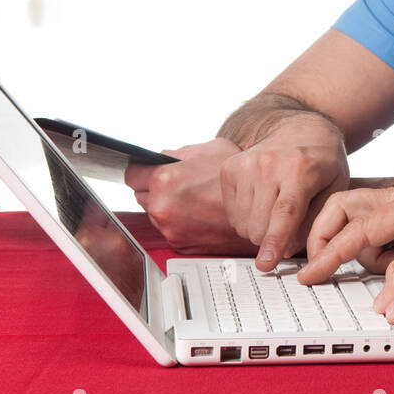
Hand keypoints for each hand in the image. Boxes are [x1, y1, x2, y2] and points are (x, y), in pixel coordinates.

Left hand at [124, 138, 253, 254]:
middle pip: (140, 195)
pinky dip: (178, 222)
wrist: (263, 209)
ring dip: (165, 206)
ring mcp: (171, 229)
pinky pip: (169, 229)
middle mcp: (163, 207)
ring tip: (191, 198)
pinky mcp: (180, 244)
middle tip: (176, 183)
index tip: (146, 170)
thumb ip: (179, 153)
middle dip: (153, 188)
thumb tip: (163, 157)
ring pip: (153, 214)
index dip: (141, 170)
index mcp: (165, 180)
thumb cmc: (241, 180)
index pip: (131, 174)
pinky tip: (197, 212)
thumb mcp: (210, 149)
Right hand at [220, 115, 350, 270]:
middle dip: (274, 239)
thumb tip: (289, 250)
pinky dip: (247, 218)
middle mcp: (268, 165)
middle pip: (261, 226)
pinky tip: (262, 201)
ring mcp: (245, 165)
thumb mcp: (336, 188)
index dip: (275, 241)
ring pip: (244, 224)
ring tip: (276, 209)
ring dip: (260, 229)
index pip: (285, 213)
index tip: (266, 263)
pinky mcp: (229, 168)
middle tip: (289, 225)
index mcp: (300, 169)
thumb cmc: (322, 159)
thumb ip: (316, 221)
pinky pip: (232, 214)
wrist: (301, 127)